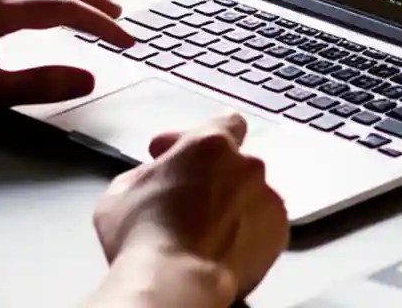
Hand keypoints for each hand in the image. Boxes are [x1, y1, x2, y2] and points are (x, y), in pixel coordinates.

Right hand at [92, 115, 287, 305]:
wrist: (175, 280)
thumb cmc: (146, 235)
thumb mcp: (123, 189)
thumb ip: (147, 172)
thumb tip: (152, 178)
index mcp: (210, 144)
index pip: (224, 122)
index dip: (197, 139)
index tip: (178, 152)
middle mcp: (246, 166)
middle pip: (234, 163)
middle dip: (211, 176)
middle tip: (185, 197)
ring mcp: (266, 199)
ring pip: (250, 194)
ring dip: (231, 204)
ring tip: (203, 229)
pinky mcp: (278, 233)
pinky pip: (263, 224)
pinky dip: (247, 231)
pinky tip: (221, 245)